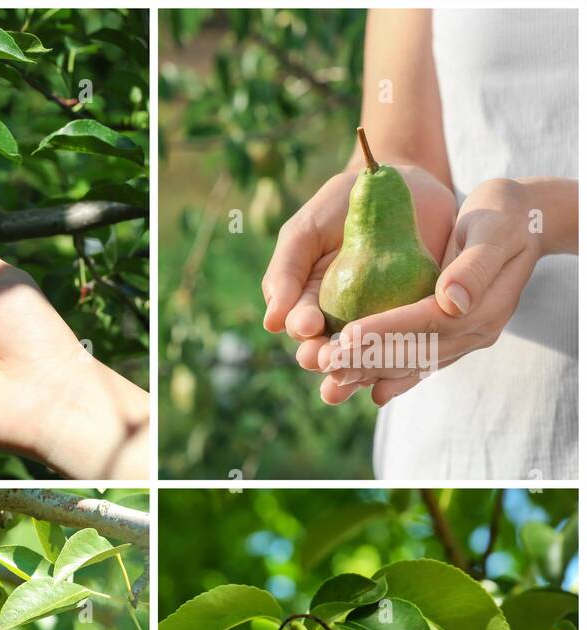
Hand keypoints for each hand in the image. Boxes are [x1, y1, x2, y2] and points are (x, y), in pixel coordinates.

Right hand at [261, 162, 455, 401]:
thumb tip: (271, 324)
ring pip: (368, 360)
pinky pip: (410, 349)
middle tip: (324, 360)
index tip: (307, 325)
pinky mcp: (419, 323)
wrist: (406, 187)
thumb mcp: (309, 229)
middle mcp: (341, 322)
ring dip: (358, 374)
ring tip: (355, 381)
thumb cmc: (346, 204)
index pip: (302, 326)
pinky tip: (399, 375)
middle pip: (331, 352)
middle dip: (325, 359)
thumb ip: (287, 270)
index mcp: (309, 303)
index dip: (302, 328)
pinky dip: (404, 364)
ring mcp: (380, 325)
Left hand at [303, 178, 544, 403]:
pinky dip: (392, 375)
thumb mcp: (494, 229)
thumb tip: (452, 301)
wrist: (522, 222)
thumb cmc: (504, 215)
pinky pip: (421, 361)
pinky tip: (365, 389)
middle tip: (326, 363)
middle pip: (417, 351)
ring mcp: (467, 338)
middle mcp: (478, 330)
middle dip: (369, 359)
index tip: (347, 334)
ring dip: (373, 373)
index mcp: (487, 305)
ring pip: (415, 363)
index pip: (428, 322)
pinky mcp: (455, 338)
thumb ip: (475, 266)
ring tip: (333, 379)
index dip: (386, 329)